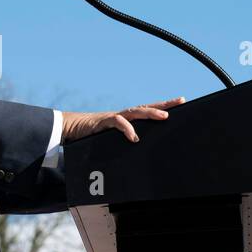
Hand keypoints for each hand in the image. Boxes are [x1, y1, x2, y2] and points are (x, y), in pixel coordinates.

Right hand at [61, 97, 185, 143]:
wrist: (70, 128)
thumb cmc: (91, 135)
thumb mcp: (111, 139)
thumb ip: (123, 141)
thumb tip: (137, 150)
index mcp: (126, 119)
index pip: (147, 110)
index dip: (163, 106)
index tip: (181, 101)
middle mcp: (123, 115)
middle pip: (146, 107)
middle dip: (163, 105)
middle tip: (179, 102)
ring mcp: (114, 117)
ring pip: (136, 112)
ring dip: (150, 113)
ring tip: (164, 116)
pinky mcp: (103, 121)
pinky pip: (118, 122)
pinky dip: (127, 129)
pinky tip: (134, 137)